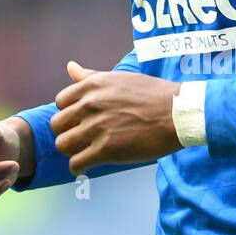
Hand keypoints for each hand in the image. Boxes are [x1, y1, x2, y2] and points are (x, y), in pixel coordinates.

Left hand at [51, 61, 181, 173]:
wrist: (178, 114)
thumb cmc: (154, 94)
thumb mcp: (120, 79)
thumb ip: (91, 76)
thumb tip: (70, 67)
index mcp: (92, 86)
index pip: (60, 102)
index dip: (69, 113)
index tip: (81, 119)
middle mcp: (90, 105)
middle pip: (58, 124)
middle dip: (68, 132)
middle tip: (82, 137)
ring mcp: (97, 128)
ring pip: (63, 144)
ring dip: (72, 150)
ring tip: (85, 151)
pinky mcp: (105, 150)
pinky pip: (76, 163)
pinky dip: (79, 167)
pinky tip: (88, 165)